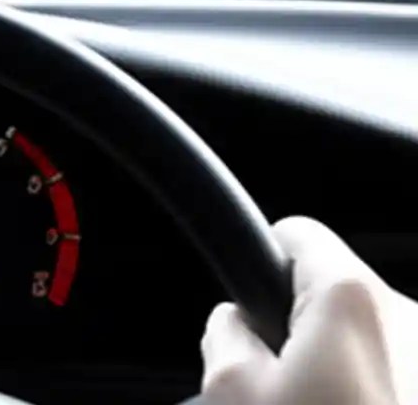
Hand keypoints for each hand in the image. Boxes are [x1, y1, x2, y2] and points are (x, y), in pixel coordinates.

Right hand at [201, 216, 417, 404]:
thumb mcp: (233, 391)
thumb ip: (225, 332)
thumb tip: (236, 323)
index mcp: (352, 297)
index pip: (294, 235)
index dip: (259, 268)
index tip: (251, 311)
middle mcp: (409, 315)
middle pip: (328, 293)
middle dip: (298, 331)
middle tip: (283, 389)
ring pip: (361, 336)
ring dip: (338, 365)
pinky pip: (394, 370)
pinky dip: (371, 390)